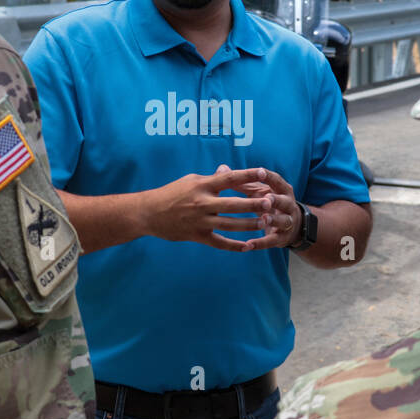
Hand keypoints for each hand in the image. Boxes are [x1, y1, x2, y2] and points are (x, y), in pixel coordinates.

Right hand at [143, 166, 277, 251]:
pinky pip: (219, 243)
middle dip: (253, 204)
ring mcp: (200, 221)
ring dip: (249, 225)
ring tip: (265, 224)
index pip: (229, 178)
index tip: (264, 173)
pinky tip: (248, 247)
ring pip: (230, 225)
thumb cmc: (171, 193)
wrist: (148, 213)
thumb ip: (211, 179)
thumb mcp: (190, 181)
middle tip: (271, 203)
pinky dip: (234, 246)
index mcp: (202, 185)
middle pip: (233, 204)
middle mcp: (202, 203)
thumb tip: (228, 171)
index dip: (248, 175)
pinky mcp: (197, 236)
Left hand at [227, 166, 300, 251]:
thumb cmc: (268, 202)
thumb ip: (242, 182)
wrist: (289, 226)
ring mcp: (287, 221)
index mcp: (282, 190)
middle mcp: (288, 204)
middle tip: (267, 198)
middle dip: (276, 199)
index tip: (260, 172)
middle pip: (284, 200)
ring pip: (282, 220)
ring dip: (273, 220)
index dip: (269, 177)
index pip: (277, 180)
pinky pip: (272, 241)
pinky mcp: (282, 237)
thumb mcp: (258, 191)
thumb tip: (221, 168)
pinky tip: (248, 245)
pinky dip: (261, 243)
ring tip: (263, 219)